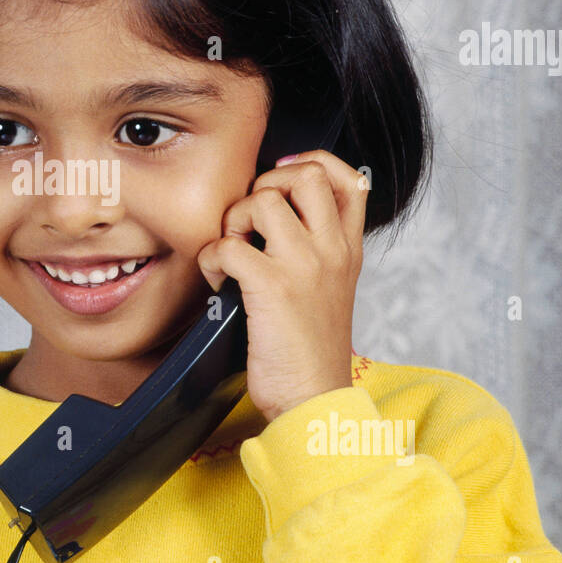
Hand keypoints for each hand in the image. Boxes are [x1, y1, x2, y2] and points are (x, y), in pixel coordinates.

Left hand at [196, 151, 368, 422]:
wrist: (314, 400)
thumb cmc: (312, 350)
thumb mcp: (332, 290)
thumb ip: (317, 251)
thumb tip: (275, 215)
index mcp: (349, 250)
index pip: (350, 178)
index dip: (313, 162)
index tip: (283, 177)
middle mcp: (332, 250)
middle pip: (306, 175)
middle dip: (266, 184)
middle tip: (250, 220)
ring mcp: (304, 266)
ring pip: (262, 200)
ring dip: (233, 221)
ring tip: (233, 252)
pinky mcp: (271, 287)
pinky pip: (227, 245)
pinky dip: (211, 259)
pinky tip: (217, 281)